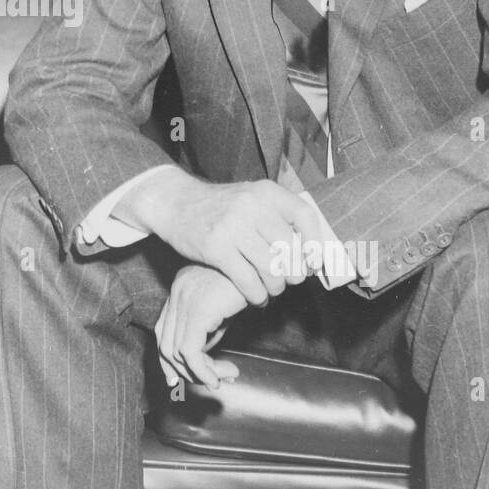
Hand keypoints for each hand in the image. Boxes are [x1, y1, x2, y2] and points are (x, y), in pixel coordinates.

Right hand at [114, 169, 315, 304]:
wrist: (175, 202)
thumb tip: (309, 247)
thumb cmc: (219, 206)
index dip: (314, 243)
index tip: (313, 261)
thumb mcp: (249, 197)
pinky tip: (256, 297)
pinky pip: (247, 280)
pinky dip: (257, 295)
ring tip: (271, 289)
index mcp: (265, 192)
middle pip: (289, 249)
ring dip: (276, 286)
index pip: (304, 216)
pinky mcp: (216, 248)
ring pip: (271, 268)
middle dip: (294, 272)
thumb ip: (276, 216)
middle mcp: (251, 206)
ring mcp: (232, 226)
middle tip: (289, 280)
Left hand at [155, 264, 245, 389]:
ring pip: (176, 351)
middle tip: (213, 382)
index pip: (163, 331)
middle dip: (185, 372)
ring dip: (201, 373)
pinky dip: (203, 371)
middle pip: (165, 343)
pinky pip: (190, 351)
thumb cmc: (252, 282)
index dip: (171, 360)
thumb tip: (203, 359)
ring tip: (226, 376)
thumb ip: (210, 329)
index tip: (188, 378)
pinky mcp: (198, 309)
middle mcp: (178, 291)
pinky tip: (220, 376)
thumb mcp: (226, 309)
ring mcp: (185, 299)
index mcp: (181, 288)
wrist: (267, 264)